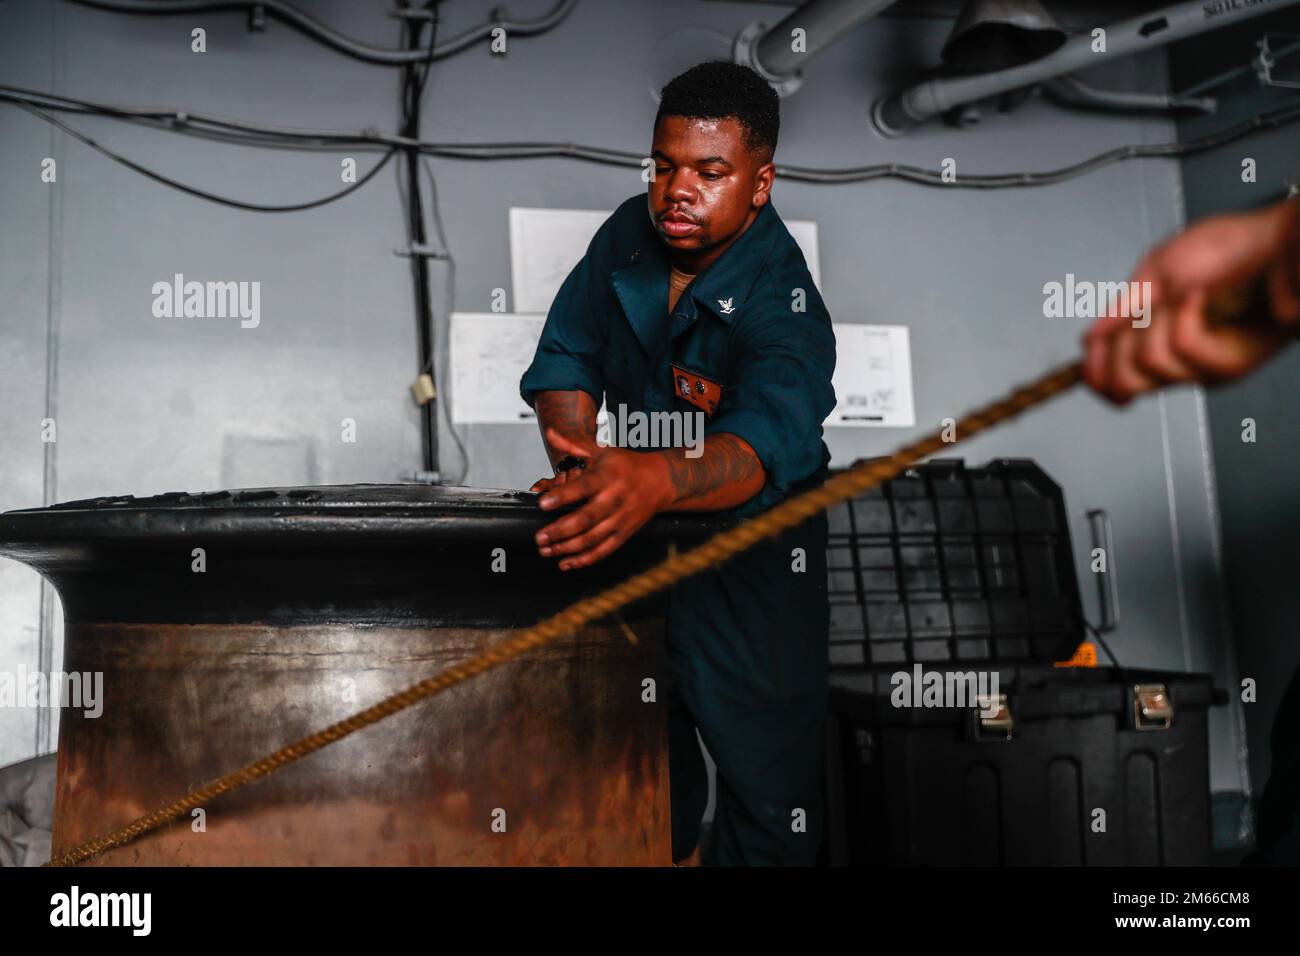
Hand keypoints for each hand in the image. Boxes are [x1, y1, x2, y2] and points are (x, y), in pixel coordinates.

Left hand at [533, 428, 674, 570]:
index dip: (561, 497)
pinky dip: (585, 560)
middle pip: (585, 519)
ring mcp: (620, 518)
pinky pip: (604, 550)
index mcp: (606, 476)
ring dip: (568, 548)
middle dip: (560, 531)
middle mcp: (614, 499)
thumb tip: (551, 433)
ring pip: (592, 538)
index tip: (542, 504)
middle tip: (540, 537)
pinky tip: (566, 563)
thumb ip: (573, 446)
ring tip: (547, 551)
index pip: (582, 488)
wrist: (661, 479)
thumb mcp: (601, 451)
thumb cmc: (627, 465)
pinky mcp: (624, 533)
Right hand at [1082, 201, 1299, 403]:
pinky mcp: (1228, 366)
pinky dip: (1186, 315)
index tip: (1088, 353)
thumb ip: (1120, 309)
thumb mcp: (1157, 270)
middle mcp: (1180, 365)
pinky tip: (1202, 297)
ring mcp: (1203, 369)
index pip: (1115, 383)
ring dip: (1159, 321)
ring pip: (1149, 363)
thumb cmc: (1231, 248)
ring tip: (1184, 297)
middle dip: (1119, 342)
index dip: (1094, 374)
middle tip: (1143, 313)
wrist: (1280, 244)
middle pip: (1122, 384)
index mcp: (1159, 344)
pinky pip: (1181, 348)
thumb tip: (1088, 338)